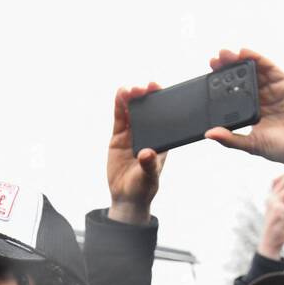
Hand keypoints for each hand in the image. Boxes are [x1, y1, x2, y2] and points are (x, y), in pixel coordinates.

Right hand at [107, 84, 167, 224]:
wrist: (126, 197)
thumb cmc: (143, 187)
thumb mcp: (149, 177)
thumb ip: (148, 165)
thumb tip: (146, 154)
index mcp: (162, 140)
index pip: (165, 116)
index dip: (162, 101)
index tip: (160, 90)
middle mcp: (148, 133)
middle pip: (148, 109)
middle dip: (146, 96)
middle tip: (143, 87)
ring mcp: (133, 133)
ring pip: (132, 111)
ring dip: (131, 98)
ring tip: (128, 89)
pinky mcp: (119, 137)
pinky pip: (119, 118)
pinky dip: (119, 106)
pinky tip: (119, 94)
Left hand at [203, 48, 283, 185]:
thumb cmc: (280, 149)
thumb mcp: (251, 144)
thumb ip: (230, 139)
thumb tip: (209, 134)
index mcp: (251, 113)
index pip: (233, 96)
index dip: (221, 87)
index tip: (208, 80)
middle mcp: (261, 99)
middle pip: (241, 80)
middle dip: (227, 70)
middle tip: (214, 61)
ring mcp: (272, 89)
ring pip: (253, 71)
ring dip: (239, 61)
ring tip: (225, 54)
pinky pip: (268, 67)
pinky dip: (257, 59)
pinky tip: (245, 52)